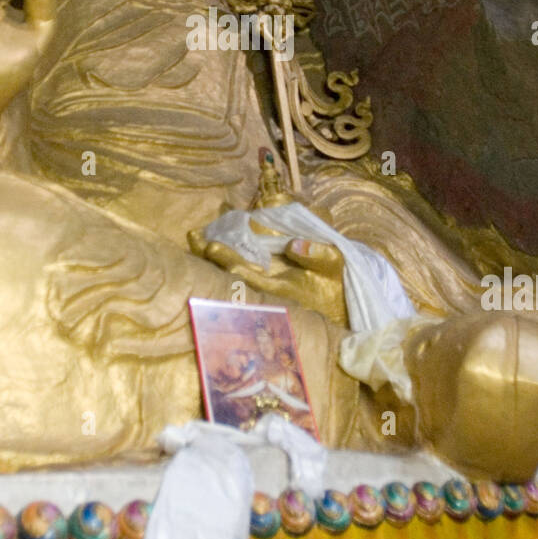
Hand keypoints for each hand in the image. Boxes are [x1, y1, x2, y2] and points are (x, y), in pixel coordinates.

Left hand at [187, 224, 346, 323]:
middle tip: (192, 236)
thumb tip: (294, 245)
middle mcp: (268, 290)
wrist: (345, 302)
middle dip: (211, 257)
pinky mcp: (267, 281)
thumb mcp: (337, 265)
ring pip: (234, 271)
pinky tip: (213, 245)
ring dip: (214, 256)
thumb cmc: (341, 282)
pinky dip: (227, 257)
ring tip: (194, 237)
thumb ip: (318, 254)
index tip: (211, 246)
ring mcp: (266, 286)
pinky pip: (241, 269)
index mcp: (282, 288)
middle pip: (232, 274)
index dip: (228, 260)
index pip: (248, 275)